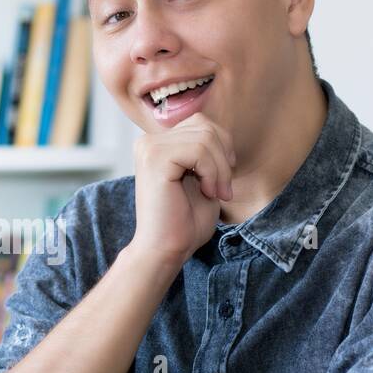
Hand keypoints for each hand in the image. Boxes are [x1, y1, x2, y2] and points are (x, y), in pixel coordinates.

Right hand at [130, 112, 234, 270]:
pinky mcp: (154, 158)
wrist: (166, 250)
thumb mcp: (202, 177)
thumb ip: (207, 151)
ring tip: (214, 193)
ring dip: (220, 169)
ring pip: (205, 137)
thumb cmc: (184, 222)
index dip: (222, 148)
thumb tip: (219, 130)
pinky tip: (207, 192)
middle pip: (205, 126)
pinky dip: (212, 173)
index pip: (201, 123)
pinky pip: (199, 150)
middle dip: (223, 158)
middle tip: (222, 190)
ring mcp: (149, 148)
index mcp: (157, 144)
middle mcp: (148, 141)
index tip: (222, 180)